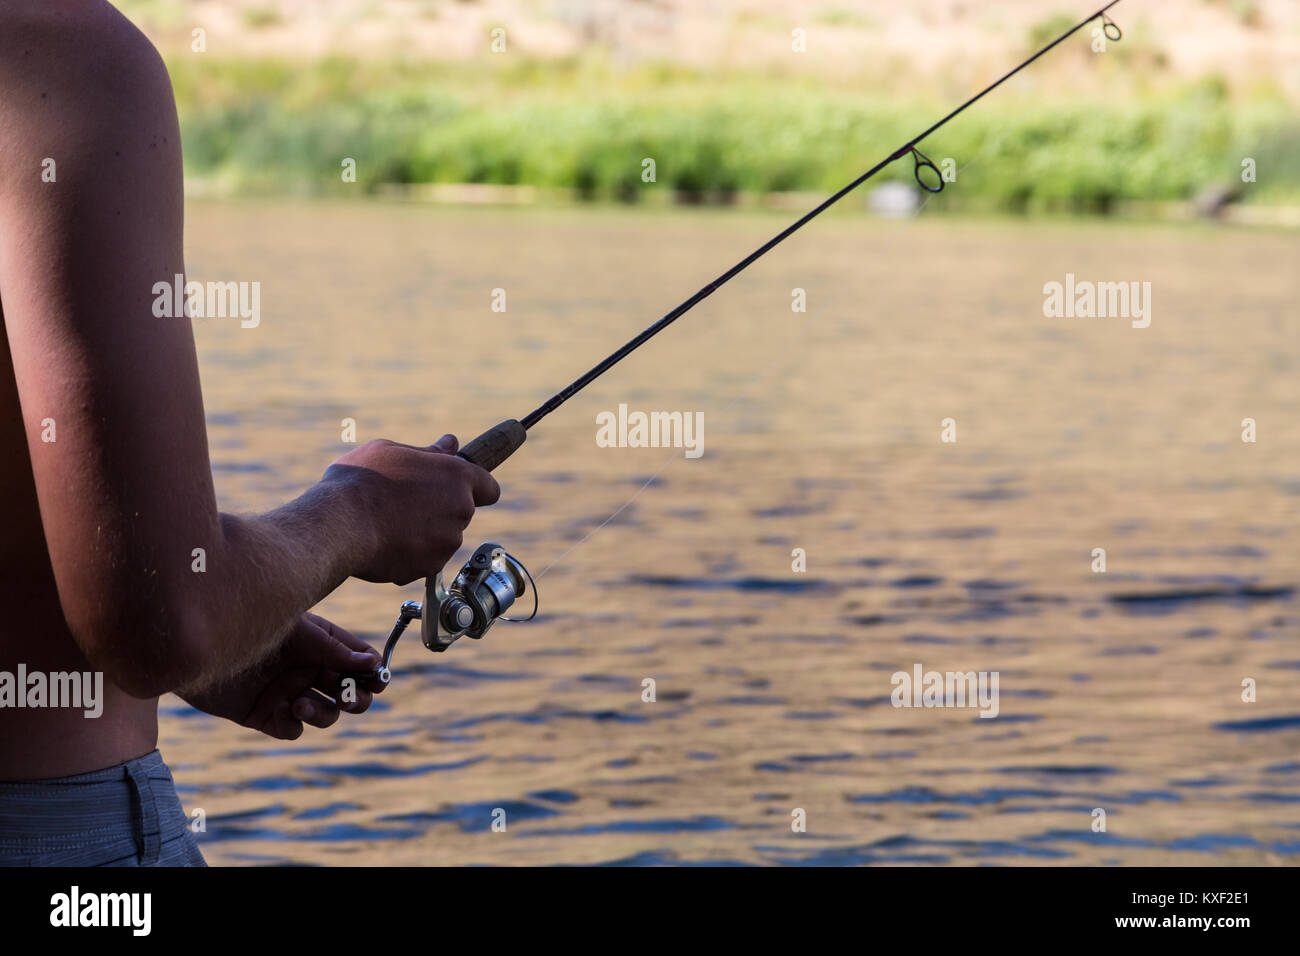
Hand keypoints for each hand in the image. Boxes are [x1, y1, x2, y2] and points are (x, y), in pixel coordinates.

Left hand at [179, 613, 385, 739]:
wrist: (198, 648)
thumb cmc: (250, 627)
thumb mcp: (297, 633)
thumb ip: (334, 649)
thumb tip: (373, 662)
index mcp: (320, 645)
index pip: (359, 660)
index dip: (372, 672)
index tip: (378, 680)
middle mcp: (308, 670)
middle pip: (350, 692)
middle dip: (356, 698)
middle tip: (349, 699)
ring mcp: (289, 694)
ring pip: (326, 715)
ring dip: (323, 714)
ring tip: (300, 705)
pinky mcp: (267, 716)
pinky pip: (293, 729)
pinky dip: (293, 724)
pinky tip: (281, 710)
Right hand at [322, 434, 500, 584]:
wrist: (340, 524)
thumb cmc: (362, 480)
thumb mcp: (391, 451)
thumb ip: (429, 451)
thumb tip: (451, 443)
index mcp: (457, 475)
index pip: (489, 487)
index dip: (476, 488)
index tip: (460, 489)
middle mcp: (460, 508)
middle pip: (462, 511)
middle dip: (441, 508)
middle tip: (406, 501)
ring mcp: (448, 541)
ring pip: (443, 537)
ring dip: (426, 531)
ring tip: (390, 521)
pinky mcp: (432, 567)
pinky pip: (426, 559)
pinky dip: (412, 554)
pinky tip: (386, 542)